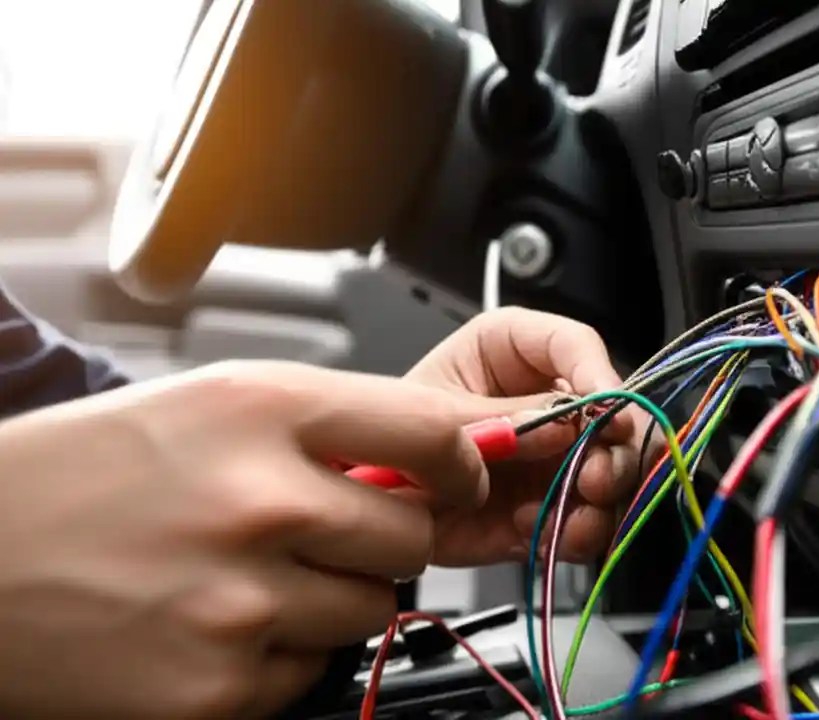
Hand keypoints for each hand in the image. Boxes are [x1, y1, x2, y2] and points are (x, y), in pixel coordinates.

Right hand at [0, 361, 487, 718]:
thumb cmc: (76, 476)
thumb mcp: (204, 406)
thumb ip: (325, 426)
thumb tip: (437, 449)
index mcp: (259, 409)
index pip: (429, 430)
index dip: (461, 458)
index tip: (459, 473)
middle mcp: (260, 501)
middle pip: (412, 535)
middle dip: (386, 536)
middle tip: (325, 532)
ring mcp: (241, 602)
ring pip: (371, 608)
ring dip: (333, 596)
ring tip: (249, 575)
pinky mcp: (217, 687)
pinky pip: (310, 670)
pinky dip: (278, 652)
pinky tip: (212, 623)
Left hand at [406, 307, 640, 566]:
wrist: (370, 502)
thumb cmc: (391, 436)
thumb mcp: (435, 415)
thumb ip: (500, 418)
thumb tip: (562, 424)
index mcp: (516, 353)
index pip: (574, 345)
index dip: (597, 374)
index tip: (605, 406)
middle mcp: (550, 405)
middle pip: (615, 417)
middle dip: (613, 454)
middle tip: (594, 481)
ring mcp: (557, 460)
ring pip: (615, 477)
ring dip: (600, 504)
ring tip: (566, 521)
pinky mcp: (553, 510)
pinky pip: (587, 526)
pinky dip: (569, 536)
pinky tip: (533, 532)